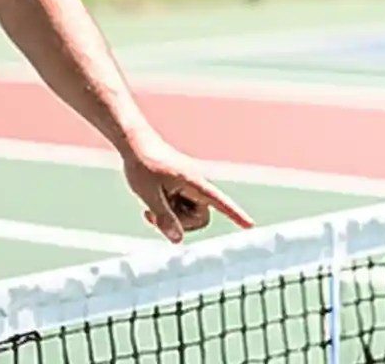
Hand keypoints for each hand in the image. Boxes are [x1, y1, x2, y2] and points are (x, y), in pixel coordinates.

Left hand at [121, 135, 254, 242]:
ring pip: (189, 215)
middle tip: (153, 216)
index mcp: (193, 182)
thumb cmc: (142, 164)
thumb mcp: (149, 195)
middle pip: (201, 217)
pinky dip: (167, 212)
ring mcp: (187, 188)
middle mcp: (195, 185)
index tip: (250, 225)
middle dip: (180, 223)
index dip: (234, 215)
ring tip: (150, 207)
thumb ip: (164, 218)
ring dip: (171, 217)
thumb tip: (178, 241)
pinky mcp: (179, 190)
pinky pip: (180, 210)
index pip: (219, 201)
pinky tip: (149, 208)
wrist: (134, 144)